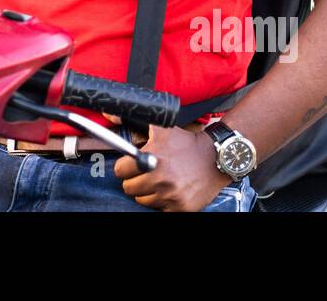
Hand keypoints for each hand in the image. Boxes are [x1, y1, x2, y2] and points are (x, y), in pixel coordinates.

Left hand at [112, 121, 232, 211]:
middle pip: (129, 188)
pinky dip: (163, 202)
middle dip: (135, 180)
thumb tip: (110, 114)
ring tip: (160, 181)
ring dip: (149, 192)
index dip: (125, 166)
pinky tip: (170, 191)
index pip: (120, 170)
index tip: (131, 165)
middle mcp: (160, 179)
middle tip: (146, 174)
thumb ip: (135, 120)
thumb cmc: (186, 143)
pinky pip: (160, 210)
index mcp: (152, 159)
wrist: (216, 158)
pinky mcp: (181, 208)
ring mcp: (171, 196)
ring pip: (143, 201)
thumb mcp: (162, 128)